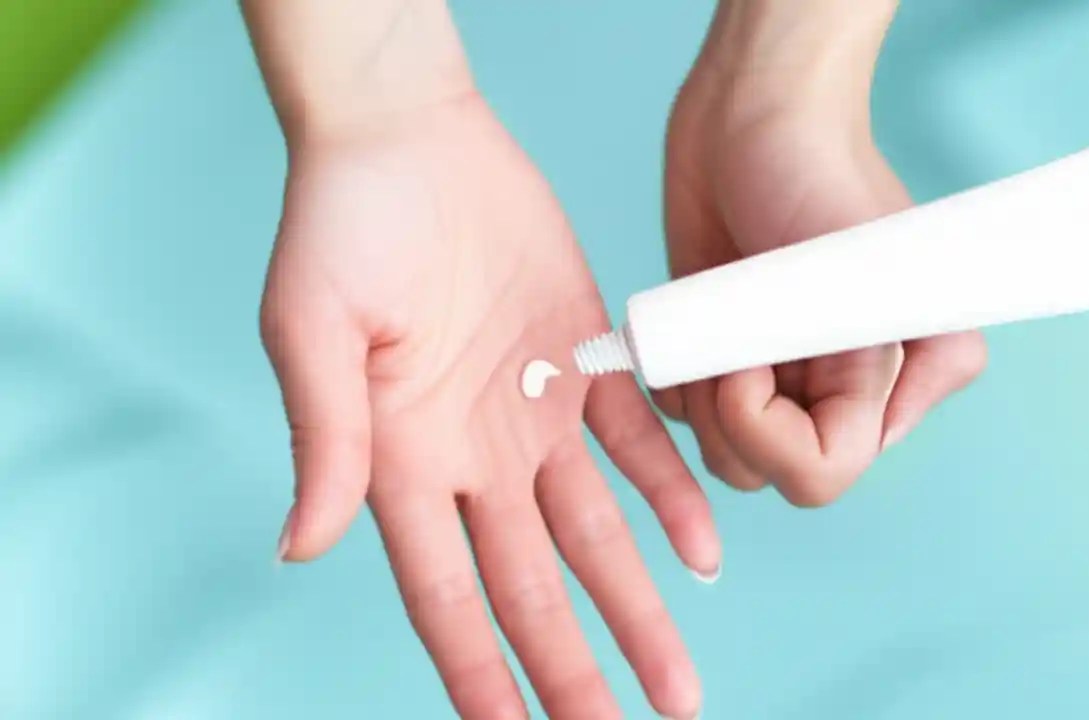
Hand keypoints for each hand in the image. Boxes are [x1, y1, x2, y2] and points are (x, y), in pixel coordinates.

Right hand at [261, 95, 716, 718]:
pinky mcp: (585, 362)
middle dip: (572, 671)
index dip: (478, 672)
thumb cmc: (341, 225)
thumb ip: (325, 438)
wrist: (410, 137)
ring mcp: (534, 416)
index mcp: (401, 462)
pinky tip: (705, 556)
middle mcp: (474, 459)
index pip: (445, 595)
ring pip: (596, 536)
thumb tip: (302, 546)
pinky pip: (640, 445)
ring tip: (678, 688)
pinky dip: (672, 497)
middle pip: (532, 588)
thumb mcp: (311, 330)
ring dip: (638, 609)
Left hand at [658, 0, 986, 506]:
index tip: (751, 359)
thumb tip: (869, 441)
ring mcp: (768, 375)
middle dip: (730, 418)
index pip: (822, 474)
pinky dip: (674, 373)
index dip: (773, 436)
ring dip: (698, 396)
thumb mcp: (886, 275)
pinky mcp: (715, 350)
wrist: (755, 117)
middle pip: (764, 472)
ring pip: (719, 450)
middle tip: (731, 338)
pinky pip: (682, 409)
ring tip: (715, 318)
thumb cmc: (824, 177)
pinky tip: (694, 313)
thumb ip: (910, 370)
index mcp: (877, 384)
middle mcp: (823, 391)